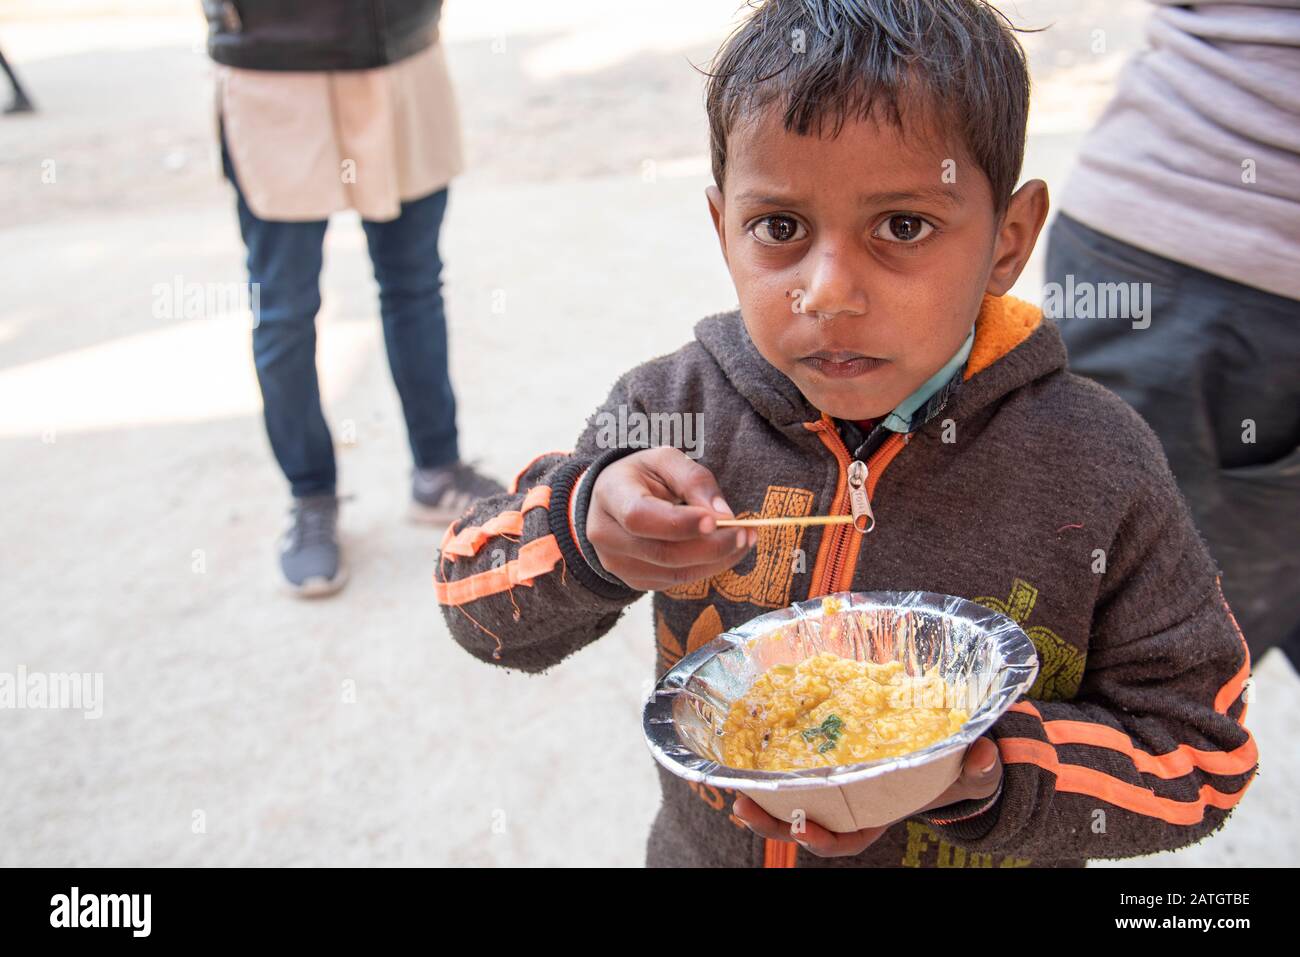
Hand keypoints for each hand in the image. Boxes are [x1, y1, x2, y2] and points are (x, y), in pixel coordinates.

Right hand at [587, 447, 755, 590]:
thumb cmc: (642, 476)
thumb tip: (724, 516)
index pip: (641, 517)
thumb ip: (694, 480)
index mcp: (611, 495)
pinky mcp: (634, 580)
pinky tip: (726, 551)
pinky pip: (676, 581)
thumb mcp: (665, 460)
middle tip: (744, 532)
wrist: (612, 501)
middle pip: (662, 552)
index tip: (718, 520)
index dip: (680, 523)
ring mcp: (617, 563)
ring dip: (716, 560)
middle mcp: (607, 535)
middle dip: (711, 546)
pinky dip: (707, 568)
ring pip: (674, 573)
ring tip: (744, 540)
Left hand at [732, 736, 1002, 857]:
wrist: (942, 750)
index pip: (848, 840)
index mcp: (878, 817)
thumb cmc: (954, 768)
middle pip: (804, 825)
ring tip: (733, 790)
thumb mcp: (970, 771)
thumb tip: (983, 754)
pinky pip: (791, 770)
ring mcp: (832, 787)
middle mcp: (849, 807)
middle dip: (774, 823)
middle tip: (744, 807)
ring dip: (760, 801)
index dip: (825, 840)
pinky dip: (768, 769)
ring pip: (789, 803)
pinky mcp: (822, 762)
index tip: (804, 828)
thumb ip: (977, 766)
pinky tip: (743, 757)